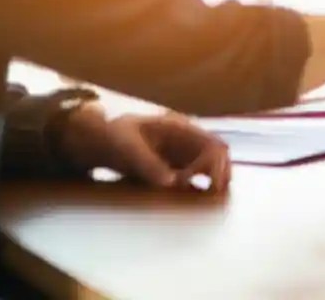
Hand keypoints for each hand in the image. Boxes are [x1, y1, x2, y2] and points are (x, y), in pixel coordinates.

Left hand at [56, 103, 230, 191]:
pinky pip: (202, 174)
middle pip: (221, 154)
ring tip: (195, 196)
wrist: (103, 139)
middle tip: (207, 195)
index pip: (213, 144)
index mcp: (180, 129)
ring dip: (213, 180)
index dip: (212, 165)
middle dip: (220, 175)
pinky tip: (187, 193)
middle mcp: (189, 139)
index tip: (188, 182)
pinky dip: (201, 184)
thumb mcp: (126, 149)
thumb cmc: (114, 138)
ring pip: (215, 164)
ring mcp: (186, 151)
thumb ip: (148, 164)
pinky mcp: (181, 163)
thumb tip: (172, 183)